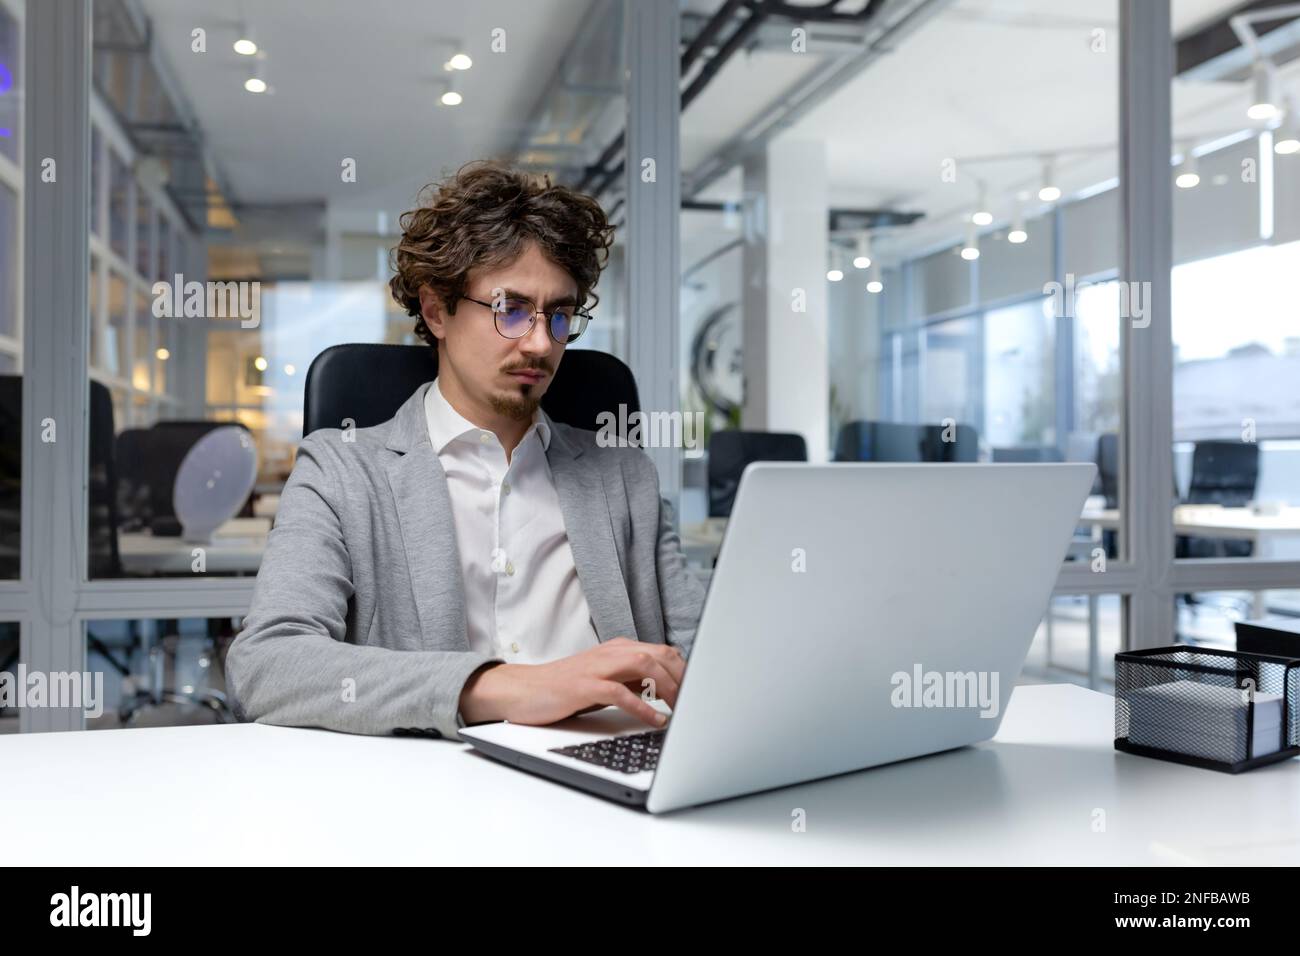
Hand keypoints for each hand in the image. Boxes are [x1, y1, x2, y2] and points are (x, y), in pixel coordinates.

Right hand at [459, 637, 685, 727]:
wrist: (524, 690)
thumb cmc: (566, 688)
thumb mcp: (606, 681)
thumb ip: (634, 682)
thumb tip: (668, 692)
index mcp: (619, 649)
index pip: (664, 652)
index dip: (687, 671)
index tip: (701, 692)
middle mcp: (611, 653)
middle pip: (660, 654)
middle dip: (684, 678)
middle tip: (696, 703)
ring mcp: (597, 667)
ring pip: (645, 664)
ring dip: (669, 687)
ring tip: (682, 708)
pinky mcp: (583, 685)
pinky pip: (619, 691)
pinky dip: (642, 705)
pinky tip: (655, 719)